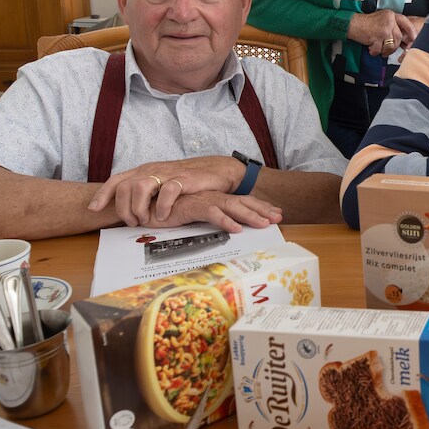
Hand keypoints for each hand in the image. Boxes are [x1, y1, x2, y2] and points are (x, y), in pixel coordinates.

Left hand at [87, 156, 241, 225]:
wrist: (215, 171)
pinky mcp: (184, 179)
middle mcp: (152, 171)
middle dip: (124, 209)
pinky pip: (168, 191)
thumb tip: (126, 209)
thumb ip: (144, 193)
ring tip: (146, 220)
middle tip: (134, 222)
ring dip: (139, 208)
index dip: (102, 194)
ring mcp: (167, 174)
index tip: (93, 209)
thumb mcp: (160, 184)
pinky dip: (163, 206)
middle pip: (125, 186)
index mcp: (144, 172)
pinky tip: (164, 216)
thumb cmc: (187, 181)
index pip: (116, 180)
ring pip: (141, 187)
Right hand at [140, 190, 281, 231]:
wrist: (149, 204)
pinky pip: (212, 213)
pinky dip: (225, 220)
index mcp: (216, 199)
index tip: (276, 214)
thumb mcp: (197, 217)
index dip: (260, 207)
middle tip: (279, 218)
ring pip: (232, 207)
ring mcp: (204, 200)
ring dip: (250, 216)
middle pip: (243, 202)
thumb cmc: (173, 211)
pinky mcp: (192, 205)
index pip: (243, 202)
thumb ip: (212, 220)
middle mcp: (213, 197)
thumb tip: (229, 231)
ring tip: (264, 224)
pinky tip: (236, 228)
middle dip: (262, 210)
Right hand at [348, 9, 416, 56]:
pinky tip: (371, 48)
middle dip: (393, 46)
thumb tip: (404, 37)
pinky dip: (375, 51)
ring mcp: (383, 29)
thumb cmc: (367, 23)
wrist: (352, 24)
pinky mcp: (376, 37)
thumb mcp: (382, 19)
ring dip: (384, 50)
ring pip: (391, 45)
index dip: (411, 32)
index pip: (405, 22)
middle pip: (398, 37)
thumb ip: (393, 25)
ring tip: (378, 49)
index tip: (413, 39)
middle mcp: (389, 20)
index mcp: (391, 15)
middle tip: (386, 50)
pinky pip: (380, 49)